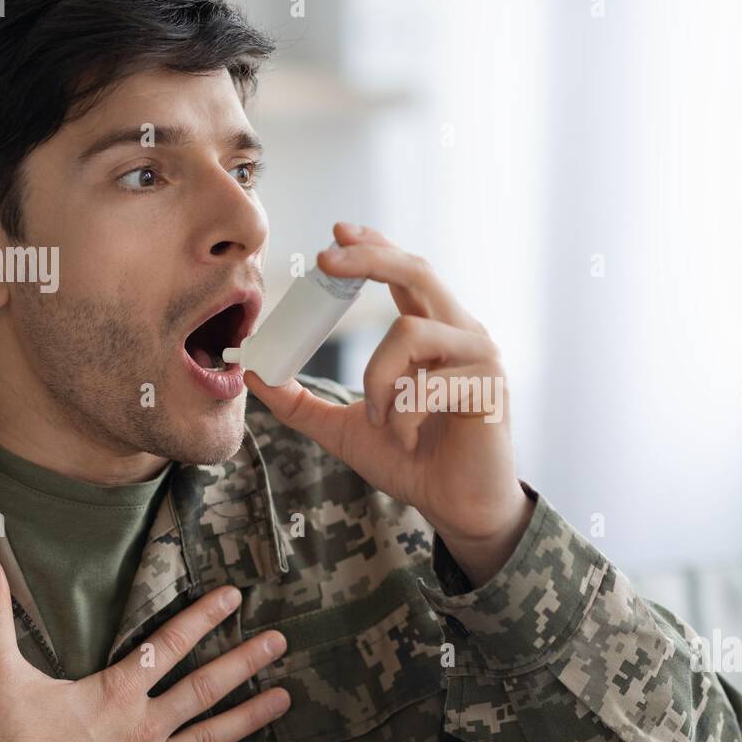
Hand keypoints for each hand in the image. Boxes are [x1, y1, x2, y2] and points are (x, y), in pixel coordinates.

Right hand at [0, 552, 289, 741]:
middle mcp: (143, 728)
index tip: (236, 596)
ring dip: (249, 717)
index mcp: (116, 692)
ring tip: (284, 699)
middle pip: (205, 687)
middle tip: (279, 642)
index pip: (170, 643)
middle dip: (245, 662)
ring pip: (209, 738)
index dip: (204, 616)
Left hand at [245, 222, 533, 586]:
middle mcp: (461, 332)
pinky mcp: (489, 385)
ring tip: (381, 419)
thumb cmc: (412, 462)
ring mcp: (479, 355)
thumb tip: (253, 372)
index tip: (336, 233)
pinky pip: (427, 383)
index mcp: (433, 332)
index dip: (374, 245)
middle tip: (325, 260)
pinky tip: (409, 439)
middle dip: (370, 257)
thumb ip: (302, 401)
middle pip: (418, 270)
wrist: (457, 507)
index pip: (405, 272)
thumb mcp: (345, 428)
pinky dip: (403, 414)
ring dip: (379, 378)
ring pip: (410, 332)